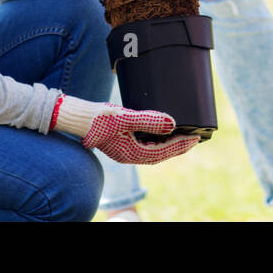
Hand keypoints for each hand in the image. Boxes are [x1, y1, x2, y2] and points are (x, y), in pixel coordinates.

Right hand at [51, 95, 199, 164]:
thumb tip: (172, 123)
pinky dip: (157, 140)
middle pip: (160, 153)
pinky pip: (145, 145)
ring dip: (169, 144)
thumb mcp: (124, 116)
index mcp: (132, 152)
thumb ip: (148, 120)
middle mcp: (130, 155)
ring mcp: (125, 150)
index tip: (195, 138)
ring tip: (184, 135)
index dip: (180, 145)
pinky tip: (162, 132)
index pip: (162, 151)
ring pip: (153, 150)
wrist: (76, 117)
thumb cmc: (97, 118)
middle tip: (196, 138)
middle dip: (178, 146)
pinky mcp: (122, 143)